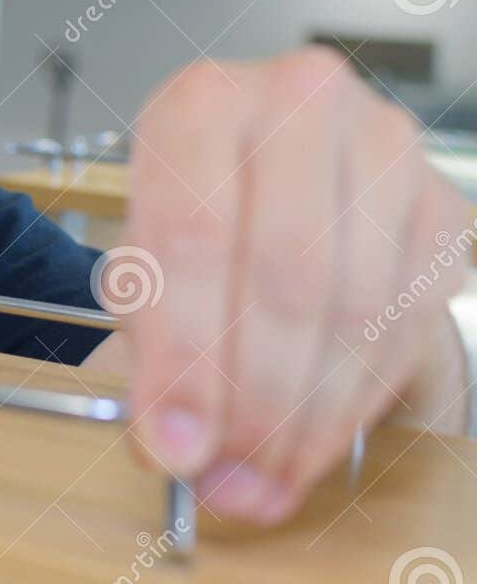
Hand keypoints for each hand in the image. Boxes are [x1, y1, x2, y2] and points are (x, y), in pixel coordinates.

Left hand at [121, 46, 468, 523]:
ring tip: (261, 479)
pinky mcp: (441, 204)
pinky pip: (405, 323)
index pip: (190, 237)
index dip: (182, 357)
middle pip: (284, 275)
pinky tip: (311, 443)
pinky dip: (355, 401)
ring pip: (355, 307)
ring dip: (307, 417)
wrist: (273, 173)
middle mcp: (298, 105)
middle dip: (252, 400)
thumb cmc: (194, 213)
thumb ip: (149, 345)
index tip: (172, 445)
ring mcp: (384, 148)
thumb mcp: (141, 260)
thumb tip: (173, 450)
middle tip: (226, 479)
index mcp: (200, 104)